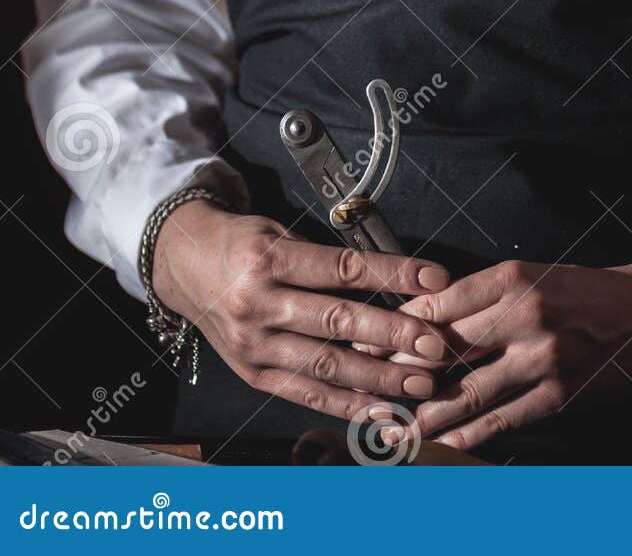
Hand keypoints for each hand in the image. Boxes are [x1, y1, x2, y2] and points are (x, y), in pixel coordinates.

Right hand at [151, 200, 453, 420]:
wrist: (181, 265)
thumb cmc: (242, 244)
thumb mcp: (280, 234)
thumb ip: (327, 258)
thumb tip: (393, 280)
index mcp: (269, 261)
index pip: (344, 268)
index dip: (394, 274)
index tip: (436, 279)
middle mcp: (258, 305)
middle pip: (338, 322)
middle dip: (393, 336)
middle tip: (435, 345)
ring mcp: (253, 346)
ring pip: (325, 365)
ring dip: (378, 378)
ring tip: (420, 382)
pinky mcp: (252, 375)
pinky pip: (305, 393)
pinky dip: (345, 405)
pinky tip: (380, 410)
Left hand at [386, 238, 631, 451]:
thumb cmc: (585, 290)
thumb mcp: (533, 274)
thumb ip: (484, 295)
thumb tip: (427, 320)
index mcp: (512, 276)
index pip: (439, 304)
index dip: (399, 328)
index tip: (370, 341)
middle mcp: (524, 314)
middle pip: (445, 347)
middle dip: (403, 372)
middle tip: (370, 388)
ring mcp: (541, 358)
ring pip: (467, 392)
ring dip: (426, 414)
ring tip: (394, 428)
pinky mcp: (557, 393)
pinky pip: (501, 419)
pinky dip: (467, 435)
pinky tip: (442, 446)